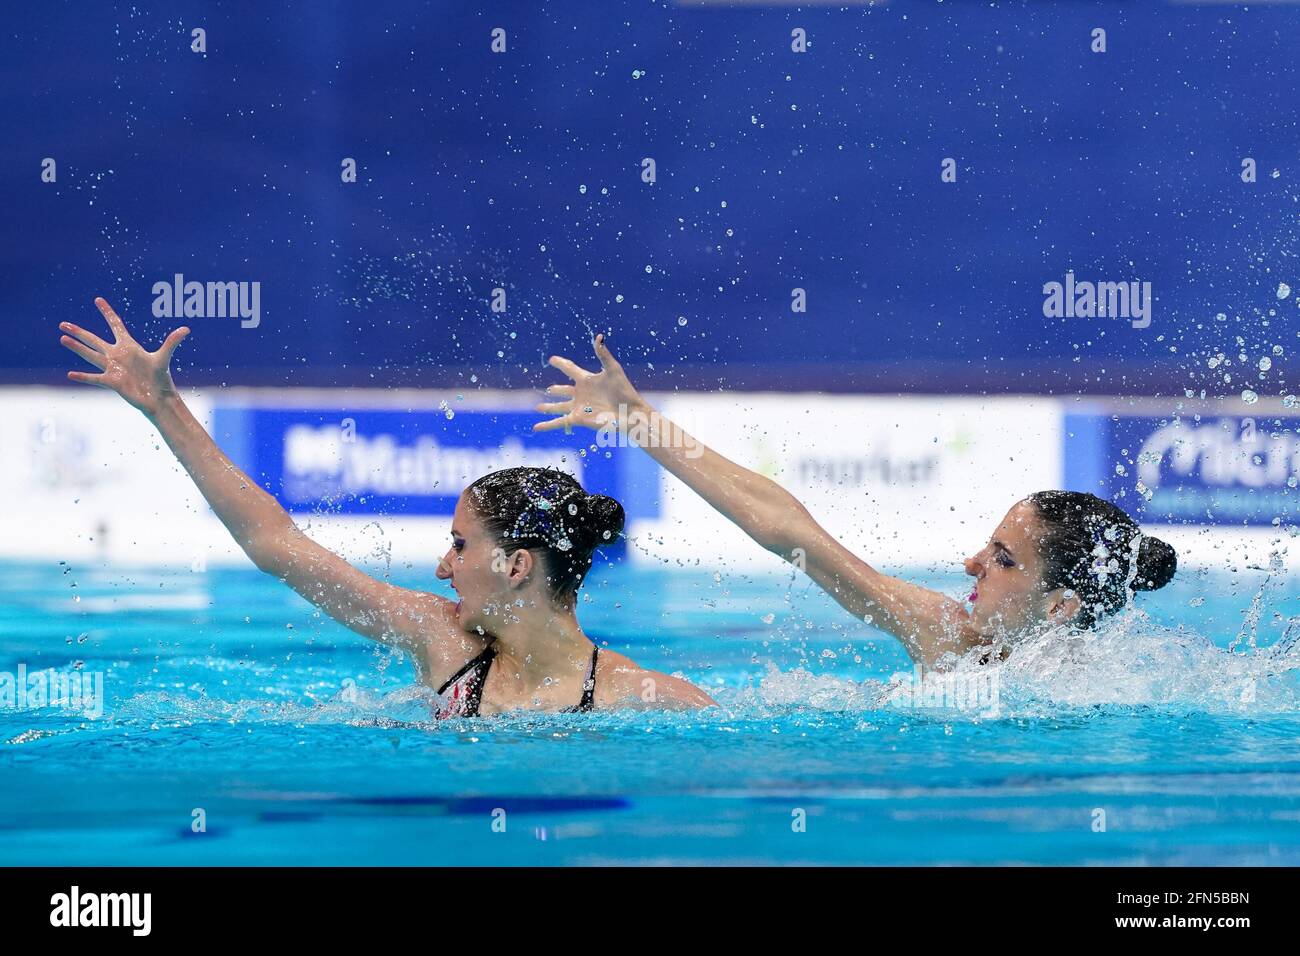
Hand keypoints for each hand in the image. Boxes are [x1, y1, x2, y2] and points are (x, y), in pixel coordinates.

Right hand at [60, 297, 189, 416]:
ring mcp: (113, 368)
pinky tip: (70, 374)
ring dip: (77, 347)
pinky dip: (83, 376)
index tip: (98, 300)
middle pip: (94, 340)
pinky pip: (94, 378)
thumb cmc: (160, 378)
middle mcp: (117, 355)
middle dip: (79, 332)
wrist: (158, 397)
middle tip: (63, 324)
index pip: (115, 325)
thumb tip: (186, 329)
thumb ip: (172, 342)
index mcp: (129, 346)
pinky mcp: (112, 381)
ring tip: (62, 338)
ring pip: (90, 355)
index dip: (107, 312)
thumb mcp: (164, 357)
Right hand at [534, 333, 645, 433]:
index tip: (552, 359)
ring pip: (559, 407)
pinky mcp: (578, 419)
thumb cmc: (624, 390)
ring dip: (548, 408)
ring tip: (538, 407)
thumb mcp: (613, 369)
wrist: (629, 412)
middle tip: (549, 389)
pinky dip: (547, 425)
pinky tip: (536, 427)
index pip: (570, 369)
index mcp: (587, 380)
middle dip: (556, 390)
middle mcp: (581, 393)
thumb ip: (603, 354)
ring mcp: (579, 407)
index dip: (561, 363)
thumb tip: (598, 337)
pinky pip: (559, 422)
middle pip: (564, 390)